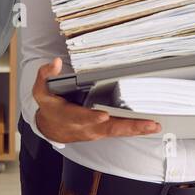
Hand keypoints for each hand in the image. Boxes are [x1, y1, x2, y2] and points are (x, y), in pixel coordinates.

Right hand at [31, 59, 160, 142]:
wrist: (51, 128)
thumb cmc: (49, 107)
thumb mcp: (41, 90)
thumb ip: (46, 75)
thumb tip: (55, 62)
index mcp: (69, 116)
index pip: (80, 117)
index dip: (91, 118)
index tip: (103, 116)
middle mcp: (85, 127)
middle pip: (108, 129)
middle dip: (128, 127)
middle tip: (147, 124)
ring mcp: (96, 132)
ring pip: (117, 132)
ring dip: (136, 129)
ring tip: (154, 125)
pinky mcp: (103, 132)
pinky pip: (120, 132)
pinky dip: (135, 130)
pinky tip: (149, 127)